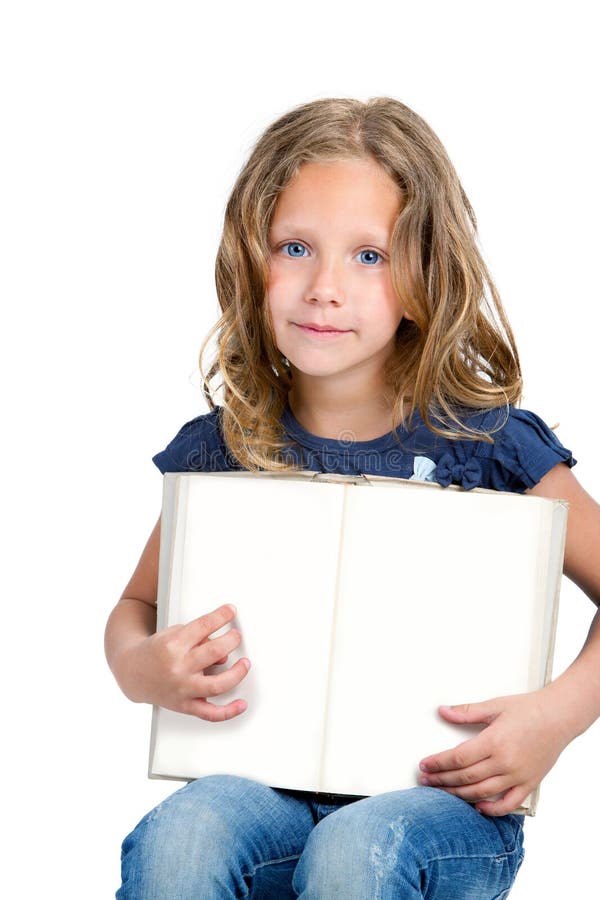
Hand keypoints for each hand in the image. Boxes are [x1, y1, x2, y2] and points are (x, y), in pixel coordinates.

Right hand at [120, 603, 250, 720]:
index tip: (231, 611)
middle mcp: (178, 668)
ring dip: (237, 673)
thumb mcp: (172, 634)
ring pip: (217, 684)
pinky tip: (241, 704)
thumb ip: (198, 637)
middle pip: (215, 652)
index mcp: (173, 646)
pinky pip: (210, 714)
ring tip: (244, 663)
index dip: (222, 616)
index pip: (204, 625)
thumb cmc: (155, 651)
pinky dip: (229, 711)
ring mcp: (182, 689)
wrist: (133, 673)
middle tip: (236, 637)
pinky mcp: (185, 705)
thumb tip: (223, 649)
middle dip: (232, 640)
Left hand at [418, 689, 571, 815]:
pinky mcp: (529, 784)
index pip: (458, 758)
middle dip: (442, 780)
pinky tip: (478, 808)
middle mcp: (505, 762)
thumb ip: (466, 712)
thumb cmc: (529, 709)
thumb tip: (443, 711)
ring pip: (482, 792)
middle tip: (426, 781)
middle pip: (466, 778)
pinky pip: (509, 804)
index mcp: (494, 741)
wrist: (559, 717)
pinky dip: (493, 809)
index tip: (425, 766)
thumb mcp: (494, 706)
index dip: (438, 764)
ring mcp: (517, 776)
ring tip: (443, 793)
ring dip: (459, 795)